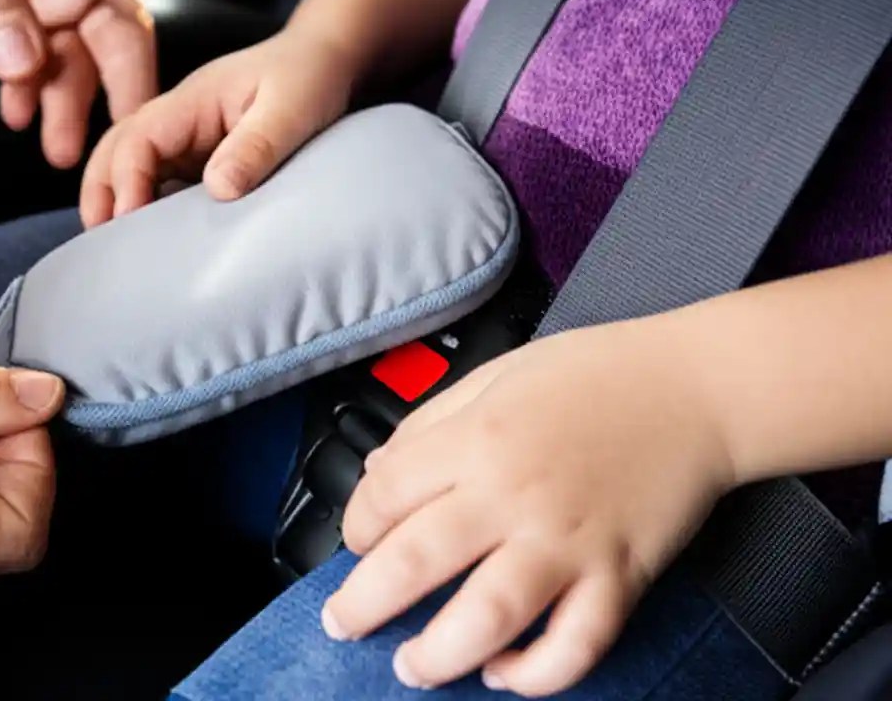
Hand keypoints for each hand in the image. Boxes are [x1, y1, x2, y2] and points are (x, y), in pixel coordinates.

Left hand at [0, 0, 156, 167]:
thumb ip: (1, 7)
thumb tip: (22, 65)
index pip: (126, 32)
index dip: (133, 84)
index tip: (134, 132)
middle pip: (99, 52)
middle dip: (86, 104)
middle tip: (74, 155)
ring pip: (64, 59)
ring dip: (54, 102)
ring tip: (50, 147)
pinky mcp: (19, 10)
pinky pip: (30, 55)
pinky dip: (22, 84)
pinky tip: (14, 112)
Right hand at [78, 27, 362, 226]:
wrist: (324, 61)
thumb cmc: (309, 77)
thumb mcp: (291, 110)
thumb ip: (256, 146)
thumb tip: (219, 190)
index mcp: (192, 102)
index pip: (138, 139)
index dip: (127, 179)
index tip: (130, 219)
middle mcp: (178, 119)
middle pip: (115, 151)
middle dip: (99, 193)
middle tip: (100, 243)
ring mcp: (185, 138)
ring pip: (130, 167)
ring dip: (116, 201)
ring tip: (117, 249)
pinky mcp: (197, 157)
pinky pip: (159, 180)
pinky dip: (146, 206)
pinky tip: (154, 240)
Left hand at [322, 321, 735, 695]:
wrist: (698, 386)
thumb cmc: (598, 374)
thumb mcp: (496, 375)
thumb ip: (431, 425)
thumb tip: (379, 474)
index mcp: (478, 438)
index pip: (386, 495)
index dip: (357, 526)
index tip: (359, 542)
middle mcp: (514, 494)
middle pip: (416, 563)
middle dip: (365, 605)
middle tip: (345, 624)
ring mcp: (569, 540)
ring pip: (488, 616)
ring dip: (439, 654)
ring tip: (412, 667)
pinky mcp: (620, 574)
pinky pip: (576, 643)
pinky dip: (537, 672)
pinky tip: (504, 674)